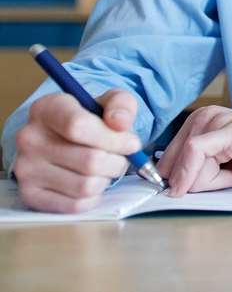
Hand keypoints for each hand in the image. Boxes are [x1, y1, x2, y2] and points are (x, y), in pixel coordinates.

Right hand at [13, 89, 142, 212]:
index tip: (131, 142)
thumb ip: (121, 105)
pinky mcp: (29, 195)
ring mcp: (25, 169)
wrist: (63, 138)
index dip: (113, 139)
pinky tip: (93, 181)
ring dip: (106, 179)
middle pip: (89, 160)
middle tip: (120, 157)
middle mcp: (29, 138)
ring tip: (105, 168)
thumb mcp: (110, 101)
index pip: (78, 126)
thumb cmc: (90, 118)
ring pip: (85, 186)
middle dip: (117, 161)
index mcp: (47, 108)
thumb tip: (120, 123)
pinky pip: (75, 205)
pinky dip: (94, 197)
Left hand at [155, 106, 231, 196]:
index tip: (201, 190)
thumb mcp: (222, 169)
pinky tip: (224, 178)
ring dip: (209, 179)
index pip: (166, 160)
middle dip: (195, 180)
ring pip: (183, 161)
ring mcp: (219, 119)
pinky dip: (193, 172)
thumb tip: (166, 185)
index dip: (178, 181)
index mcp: (202, 121)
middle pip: (171, 162)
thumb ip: (194, 171)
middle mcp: (207, 114)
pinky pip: (194, 152)